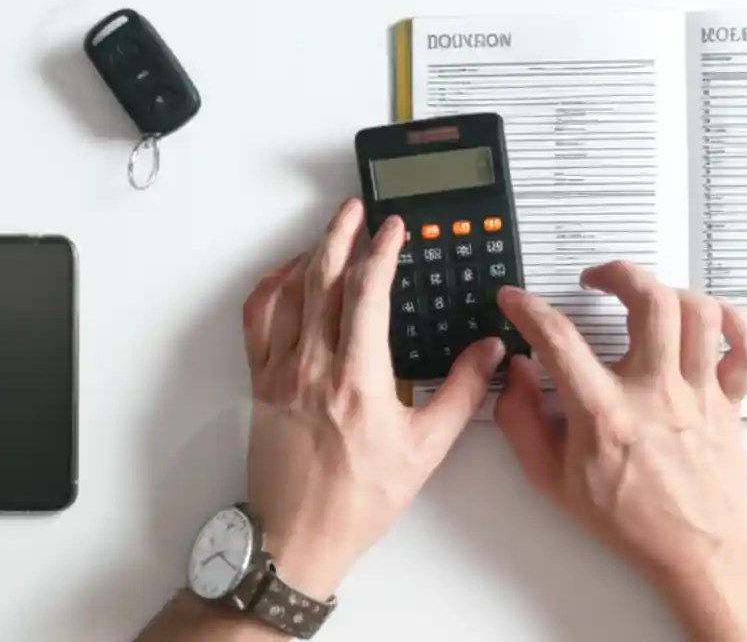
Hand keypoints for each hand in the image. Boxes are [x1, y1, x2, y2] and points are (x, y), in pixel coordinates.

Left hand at [240, 198, 504, 598]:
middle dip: (341, 234)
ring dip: (309, 254)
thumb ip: (461, 392)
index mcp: (359, 379)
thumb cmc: (359, 500)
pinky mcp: (261, 384)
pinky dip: (271, 289)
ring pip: (289, 293)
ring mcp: (281, 372)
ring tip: (328, 234)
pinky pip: (258, 321)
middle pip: (323, 278)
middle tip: (356, 209)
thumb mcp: (426, 449)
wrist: (298, 537)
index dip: (382, 251)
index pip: (368, 293)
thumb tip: (488, 351)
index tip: (394, 229)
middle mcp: (314, 367)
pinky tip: (285, 277)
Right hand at [494, 260, 746, 576]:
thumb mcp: (551, 481)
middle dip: (617, 273)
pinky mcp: (730, 401)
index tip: (514, 299)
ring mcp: (698, 393)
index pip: (559, 339)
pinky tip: (709, 319)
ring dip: (669, 291)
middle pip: (648, 301)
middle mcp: (655, 392)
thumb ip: (522, 421)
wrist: (697, 550)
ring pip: (698, 312)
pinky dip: (735, 322)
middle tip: (595, 280)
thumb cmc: (628, 521)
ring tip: (645, 298)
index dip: (528, 309)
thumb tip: (516, 373)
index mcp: (605, 413)